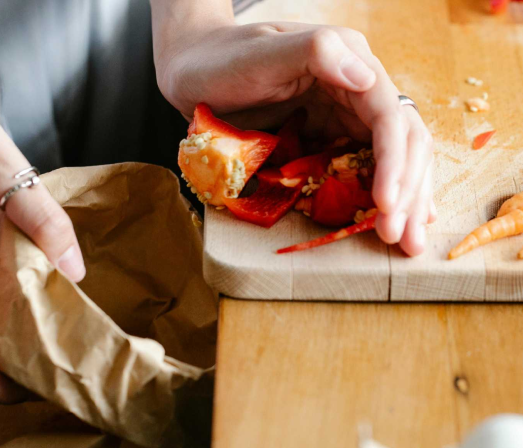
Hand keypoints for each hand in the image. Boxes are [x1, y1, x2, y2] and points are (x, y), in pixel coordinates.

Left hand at [155, 20, 435, 255]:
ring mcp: (343, 117)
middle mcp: (357, 90)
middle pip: (402, 142)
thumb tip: (368, 78)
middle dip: (406, 190)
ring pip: (391, 159)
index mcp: (351, 62)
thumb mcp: (263, 52)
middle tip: (399, 237)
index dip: (394, 162)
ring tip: (408, 242)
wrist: (194, 75)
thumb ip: (316, 52)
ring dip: (404, 200)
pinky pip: (362, 168)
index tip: (385, 203)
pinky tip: (394, 218)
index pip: (389, 116)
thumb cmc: (222, 61)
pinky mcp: (327, 139)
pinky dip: (381, 195)